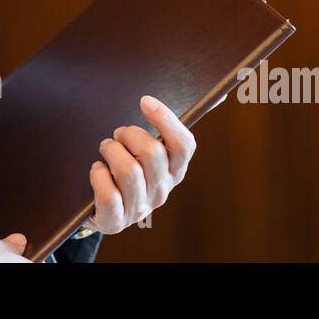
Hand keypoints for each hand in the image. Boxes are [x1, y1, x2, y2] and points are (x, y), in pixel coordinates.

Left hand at [82, 94, 195, 234]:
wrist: (105, 209)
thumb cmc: (130, 170)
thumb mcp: (151, 151)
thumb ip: (171, 127)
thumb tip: (221, 96)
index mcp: (175, 171)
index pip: (183, 145)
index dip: (165, 119)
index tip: (144, 101)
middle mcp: (162, 191)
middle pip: (152, 152)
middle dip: (129, 134)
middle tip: (118, 134)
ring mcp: (140, 208)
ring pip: (128, 170)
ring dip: (111, 151)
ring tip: (106, 148)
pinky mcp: (116, 221)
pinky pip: (109, 195)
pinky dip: (98, 175)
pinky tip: (98, 170)